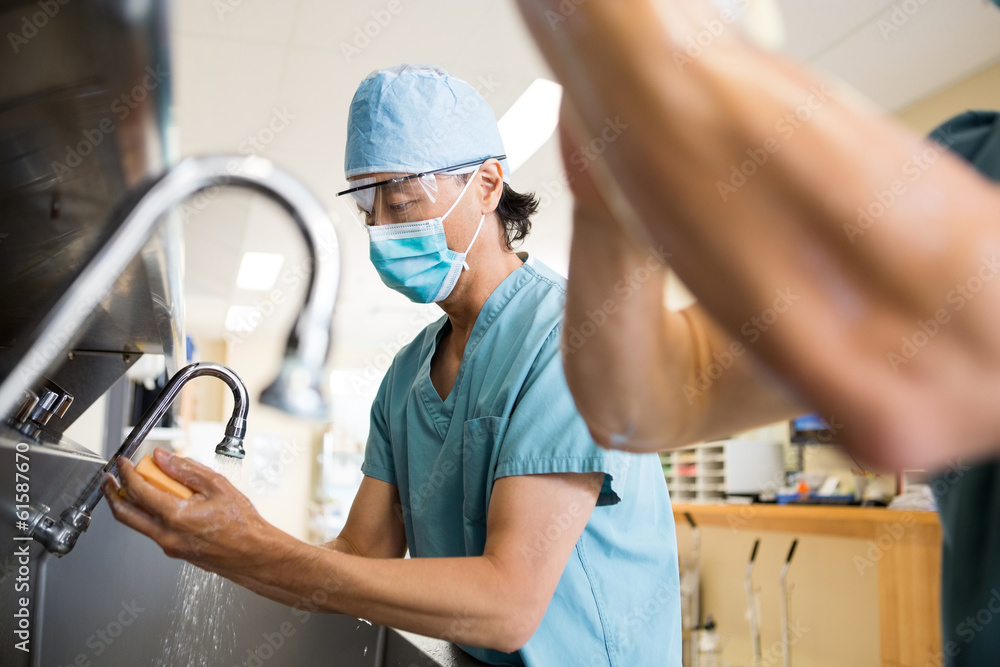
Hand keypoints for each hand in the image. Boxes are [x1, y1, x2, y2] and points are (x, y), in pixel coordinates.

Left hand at [102, 448, 282, 575]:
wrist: (253, 554)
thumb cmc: (242, 525)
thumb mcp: (218, 486)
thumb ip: (187, 470)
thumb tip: (164, 458)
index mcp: (176, 516)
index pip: (138, 490)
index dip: (126, 473)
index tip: (123, 462)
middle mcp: (166, 535)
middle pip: (125, 513)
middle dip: (112, 493)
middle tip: (109, 479)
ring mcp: (168, 546)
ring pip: (136, 524)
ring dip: (129, 504)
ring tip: (135, 487)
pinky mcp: (174, 551)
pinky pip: (152, 531)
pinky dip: (148, 514)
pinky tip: (161, 503)